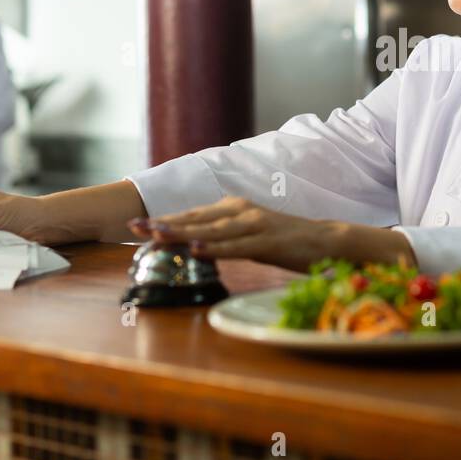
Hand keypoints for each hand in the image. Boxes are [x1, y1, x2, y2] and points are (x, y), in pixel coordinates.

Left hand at [133, 196, 415, 272]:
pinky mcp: (269, 241)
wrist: (326, 241)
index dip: (164, 220)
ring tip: (156, 236)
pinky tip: (197, 250)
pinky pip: (237, 246)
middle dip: (163, 224)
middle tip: (133, 227)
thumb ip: (224, 237)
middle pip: (196, 219)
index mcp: (235, 209)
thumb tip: (195, 245)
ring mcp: (255, 225)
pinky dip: (215, 248)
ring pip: (212, 230)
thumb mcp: (249, 236)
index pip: (192, 215)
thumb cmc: (286, 241)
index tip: (136, 225)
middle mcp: (242, 212)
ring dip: (182, 233)